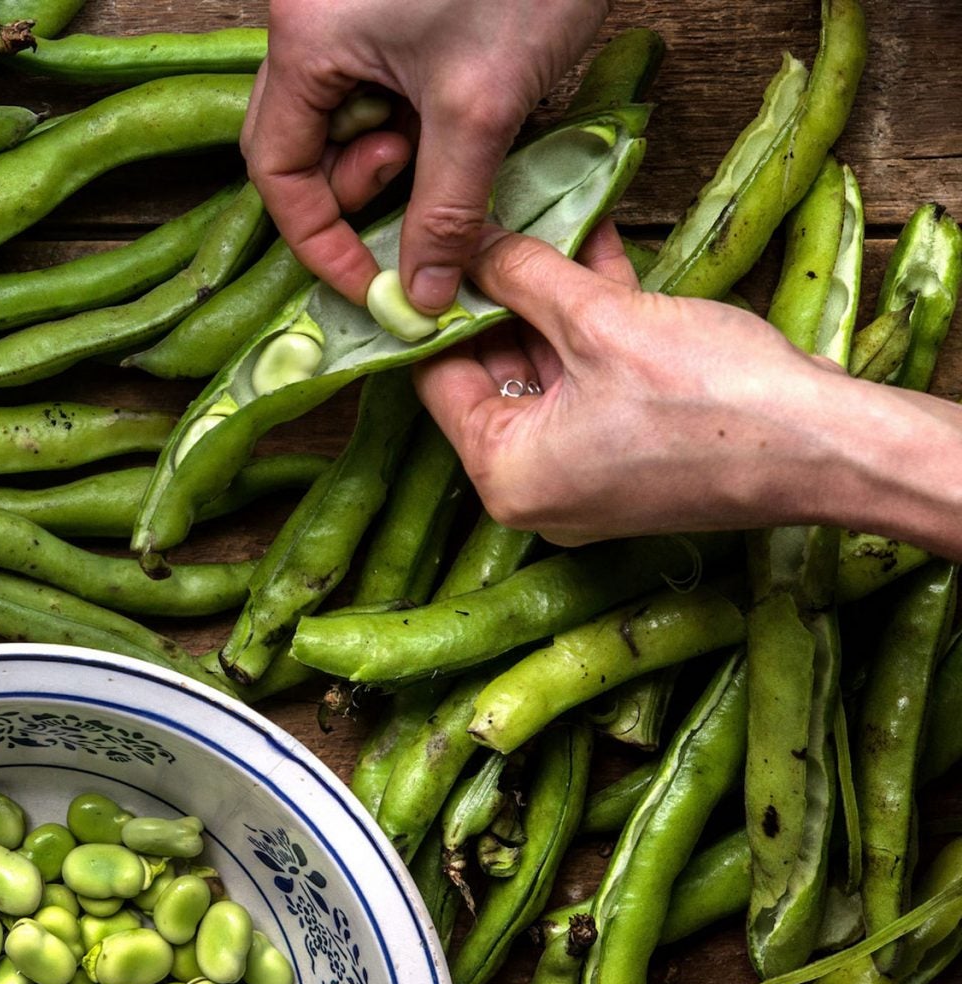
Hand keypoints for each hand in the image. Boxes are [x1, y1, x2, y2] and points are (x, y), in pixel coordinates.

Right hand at [242, 0, 604, 312]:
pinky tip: (454, 115)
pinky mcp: (386, 5)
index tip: (370, 282)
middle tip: (412, 190)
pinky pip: (372, 81)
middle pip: (296, 141)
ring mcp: (344, 10)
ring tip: (445, 139)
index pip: (277, 169)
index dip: (320, 238)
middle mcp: (308, 22)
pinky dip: (408, 117)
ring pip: (338, 113)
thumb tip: (421, 292)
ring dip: (387, 151)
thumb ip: (444, 209)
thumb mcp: (481, 106)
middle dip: (353, 188)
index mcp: (305, 41)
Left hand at [415, 221, 961, 559]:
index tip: (434, 248)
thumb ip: (524, 276)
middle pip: (493, 371)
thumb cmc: (713, 399)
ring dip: (550, 294)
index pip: (438, 378)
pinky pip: (594, 377)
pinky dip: (595, 320)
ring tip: (540, 215)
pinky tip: (596, 244)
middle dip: (500, 292)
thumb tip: (472, 242)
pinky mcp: (634, 451)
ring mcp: (587, 472)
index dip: (437, 306)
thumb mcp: (599, 320)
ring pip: (550, 367)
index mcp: (505, 474)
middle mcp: (536, 486)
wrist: (832, 447)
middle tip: (489, 221)